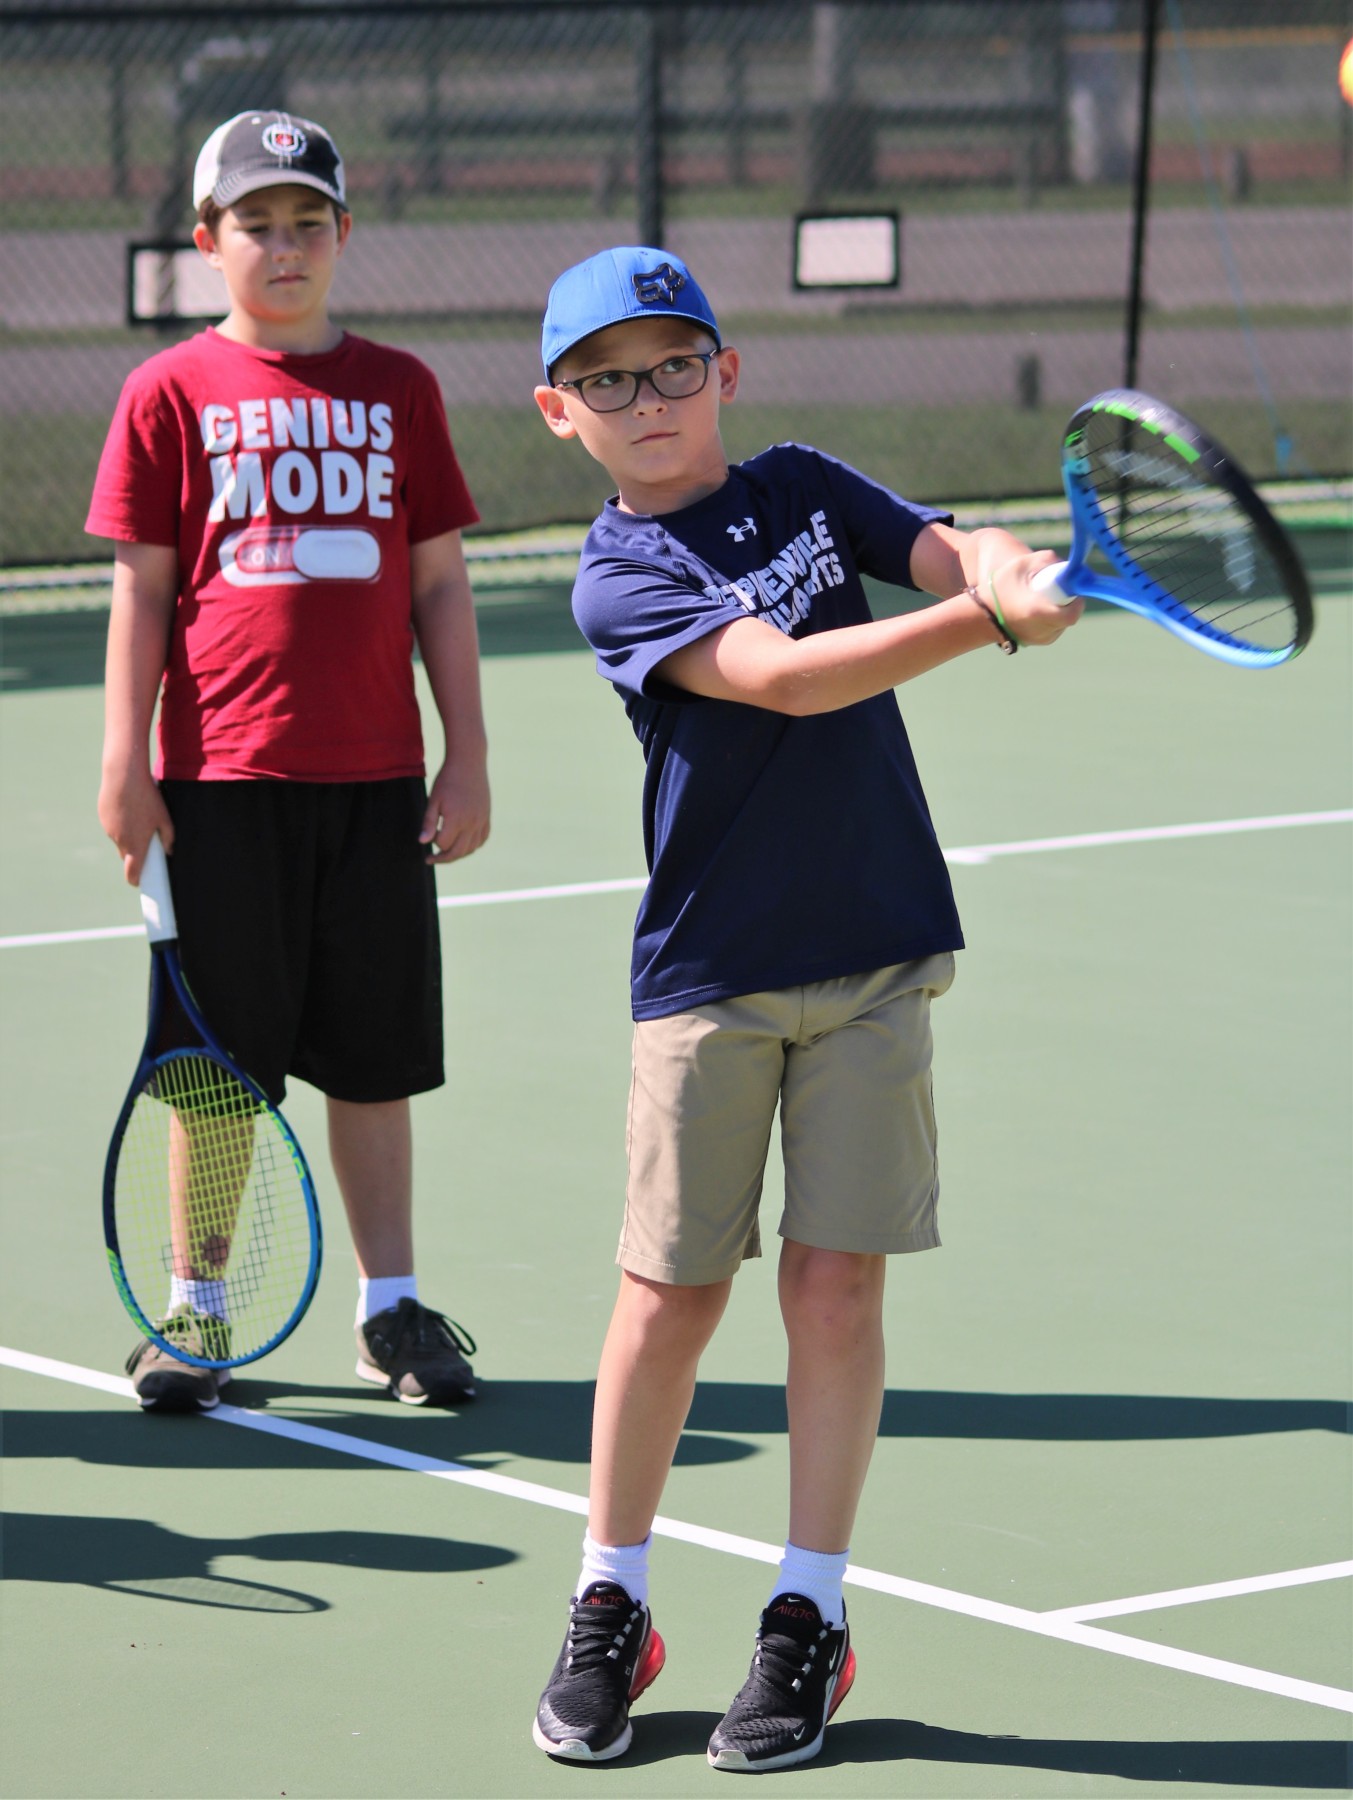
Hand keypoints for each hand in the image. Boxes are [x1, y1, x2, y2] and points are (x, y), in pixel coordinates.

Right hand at [98, 767, 173, 885]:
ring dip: (127, 836)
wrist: (123, 776)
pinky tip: (127, 809)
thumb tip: (169, 852)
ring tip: (137, 818)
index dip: (135, 879)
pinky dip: (119, 823)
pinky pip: (112, 826)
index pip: (132, 872)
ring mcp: (109, 829)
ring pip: (118, 840)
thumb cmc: (148, 798)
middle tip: (145, 843)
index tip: (139, 882)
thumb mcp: (164, 818)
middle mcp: (120, 840)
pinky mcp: (103, 817)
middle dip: (134, 854)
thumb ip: (168, 838)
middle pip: (126, 856)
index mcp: (136, 844)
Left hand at [420, 750, 490, 864]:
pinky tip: (464, 844)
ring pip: (471, 848)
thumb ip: (429, 823)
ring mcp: (481, 820)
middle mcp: (471, 823)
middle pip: (458, 852)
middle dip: (443, 858)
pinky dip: (473, 845)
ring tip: (447, 853)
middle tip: (431, 859)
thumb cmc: (447, 779)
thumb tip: (422, 843)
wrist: (468, 762)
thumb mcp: (433, 800)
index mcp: (456, 819)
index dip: (433, 841)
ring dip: (458, 854)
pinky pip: (482, 839)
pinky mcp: (487, 816)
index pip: (443, 844)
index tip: (428, 832)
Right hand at [985, 551, 1084, 646]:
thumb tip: (1072, 565)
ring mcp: (1042, 638)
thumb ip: (1048, 560)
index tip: (1071, 588)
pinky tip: (1040, 608)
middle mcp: (1042, 630)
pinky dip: (1054, 616)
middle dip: (1068, 600)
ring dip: (1061, 608)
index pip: (1073, 613)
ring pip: (1064, 620)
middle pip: (1070, 614)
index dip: (1077, 600)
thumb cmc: (999, 588)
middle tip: (1056, 589)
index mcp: (1037, 612)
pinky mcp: (1042, 642)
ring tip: (1043, 598)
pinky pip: (1058, 626)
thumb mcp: (1021, 565)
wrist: (981, 615)